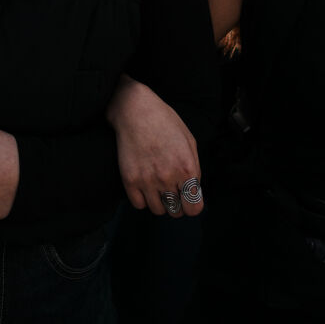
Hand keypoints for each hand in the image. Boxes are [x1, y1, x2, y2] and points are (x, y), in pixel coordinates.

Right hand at [105, 76, 202, 217]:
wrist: (135, 111)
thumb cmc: (165, 122)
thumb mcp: (189, 141)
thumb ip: (194, 168)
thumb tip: (194, 190)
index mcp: (187, 168)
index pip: (194, 208)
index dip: (193, 205)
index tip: (189, 200)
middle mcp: (168, 177)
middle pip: (176, 212)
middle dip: (178, 205)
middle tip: (173, 192)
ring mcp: (147, 180)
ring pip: (158, 211)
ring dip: (160, 202)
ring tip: (158, 188)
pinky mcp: (130, 180)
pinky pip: (139, 205)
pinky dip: (143, 199)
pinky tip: (145, 186)